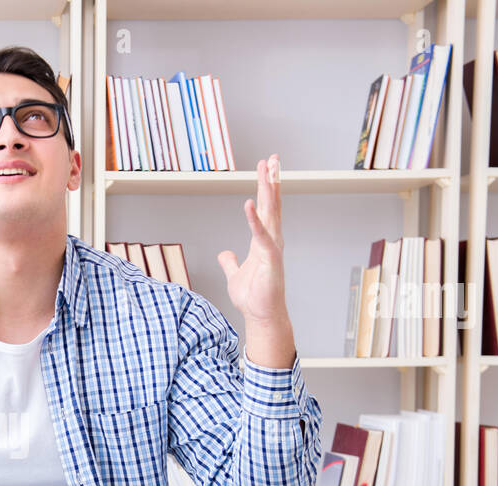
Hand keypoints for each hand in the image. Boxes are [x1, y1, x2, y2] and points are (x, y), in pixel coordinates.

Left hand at [217, 154, 287, 327]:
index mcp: (263, 240)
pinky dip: (255, 221)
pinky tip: (249, 205)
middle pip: (272, 204)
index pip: (266, 208)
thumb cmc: (253, 296)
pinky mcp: (270, 259)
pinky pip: (261, 236)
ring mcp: (273, 248)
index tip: (266, 168)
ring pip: (271, 213)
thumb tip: (225, 254)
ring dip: (269, 191)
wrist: (261, 315)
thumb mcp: (234, 274)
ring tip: (269, 170)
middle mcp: (271, 240)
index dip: (265, 188)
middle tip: (272, 158)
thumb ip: (230, 262)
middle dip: (271, 180)